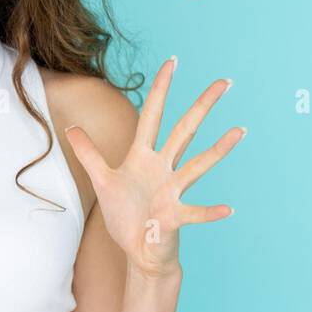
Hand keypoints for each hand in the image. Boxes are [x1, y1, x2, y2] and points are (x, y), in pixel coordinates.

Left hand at [64, 56, 244, 279]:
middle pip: (184, 131)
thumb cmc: (125, 214)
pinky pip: (194, 213)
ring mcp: (172, 191)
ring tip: (239, 131)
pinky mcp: (174, 218)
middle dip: (202, 106)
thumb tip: (71, 127)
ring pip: (197, 166)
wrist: (139, 250)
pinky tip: (228, 209)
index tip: (172, 62)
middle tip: (225, 81)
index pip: (153, 115)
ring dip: (218, 150)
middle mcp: (162, 168)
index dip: (160, 89)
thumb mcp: (103, 181)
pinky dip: (210, 212)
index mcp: (143, 157)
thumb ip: (89, 154)